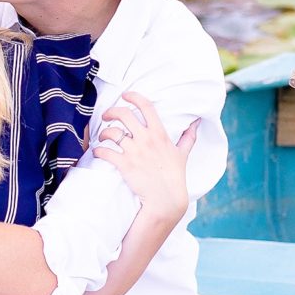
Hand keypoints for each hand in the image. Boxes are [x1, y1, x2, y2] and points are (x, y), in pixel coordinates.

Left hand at [94, 89, 197, 224]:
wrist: (166, 199)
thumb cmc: (174, 177)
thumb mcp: (183, 154)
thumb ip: (188, 137)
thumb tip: (196, 123)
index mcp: (159, 134)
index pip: (146, 106)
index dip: (133, 97)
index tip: (125, 95)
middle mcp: (146, 139)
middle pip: (124, 114)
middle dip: (111, 112)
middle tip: (106, 115)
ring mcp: (134, 151)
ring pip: (111, 132)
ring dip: (103, 133)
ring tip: (102, 137)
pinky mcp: (124, 165)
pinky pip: (105, 151)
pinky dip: (98, 150)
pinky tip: (97, 152)